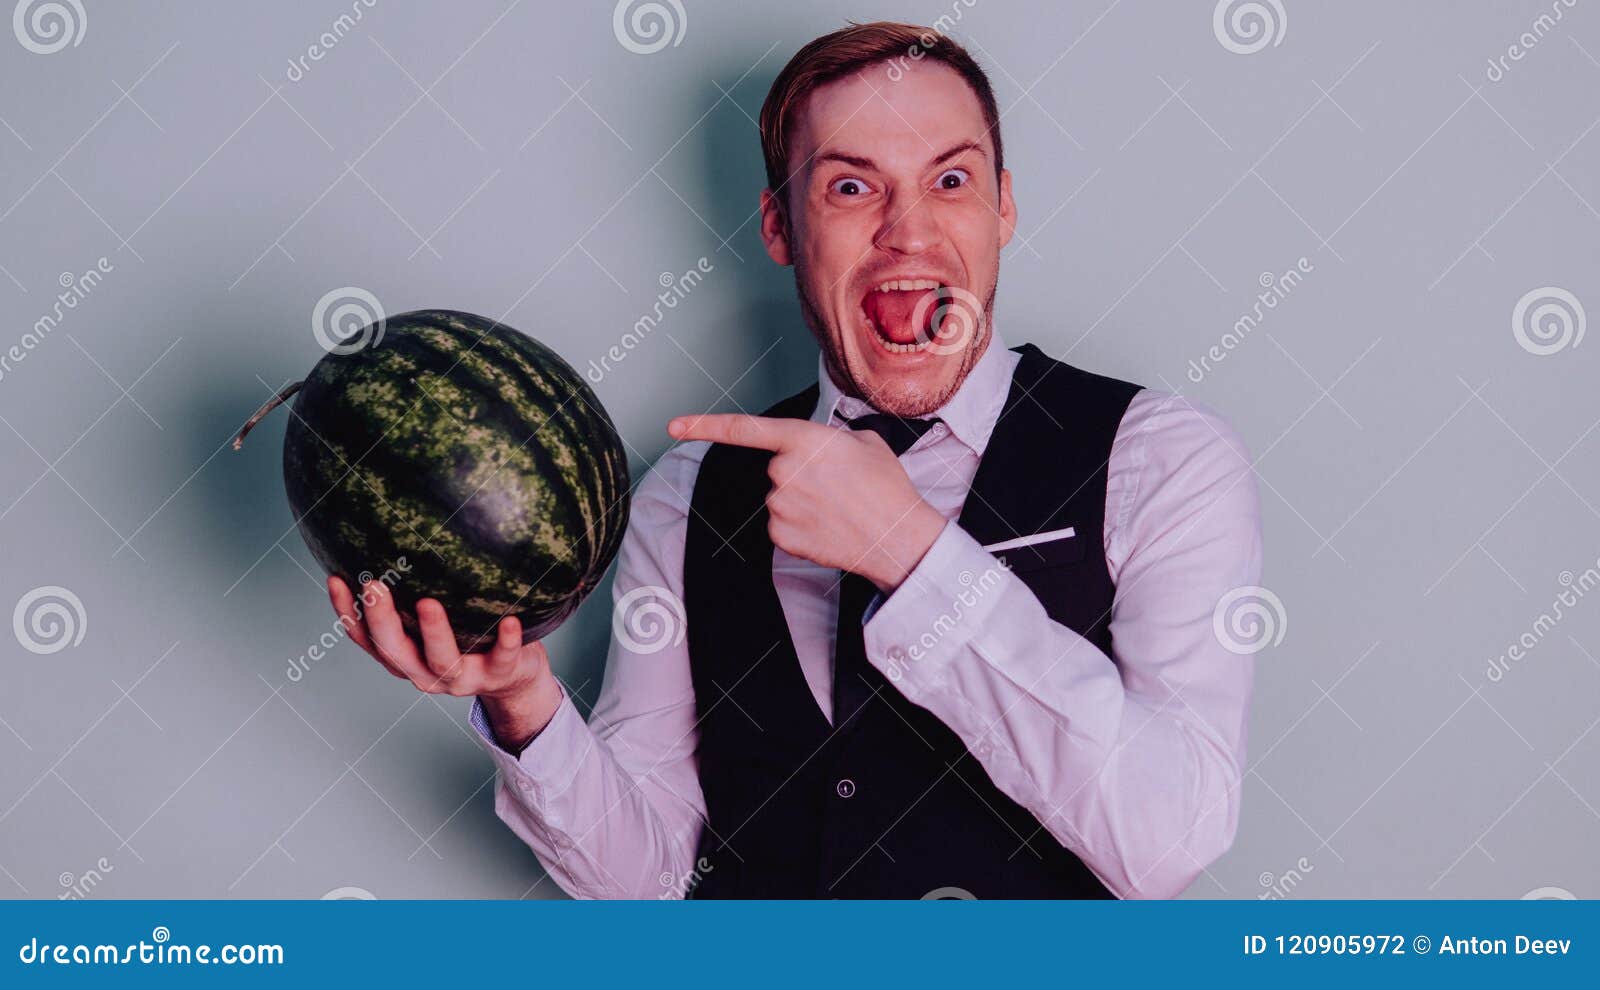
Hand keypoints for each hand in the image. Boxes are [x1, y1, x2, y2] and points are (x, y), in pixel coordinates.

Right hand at [327, 576, 562, 751]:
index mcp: (406, 657)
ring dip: (433, 632)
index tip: (335, 578)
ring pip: (442, 660)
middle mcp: (426, 672)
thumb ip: (417, 591)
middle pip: (395, 651)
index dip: (347, 612)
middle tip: (373, 585)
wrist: (516, 680)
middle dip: (381, 620)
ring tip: (428, 602)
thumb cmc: (470, 638)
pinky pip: (503, 658)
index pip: (367, 638)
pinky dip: (506, 640)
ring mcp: (463, 678)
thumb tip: (393, 529)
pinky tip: (510, 619)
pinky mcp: (499, 675)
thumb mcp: (440, 618)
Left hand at [667, 413, 945, 591]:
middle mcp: (784, 471)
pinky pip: (781, 525)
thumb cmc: (887, 489)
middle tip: (839, 484)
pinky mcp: (781, 536)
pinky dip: (801, 527)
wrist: (898, 538)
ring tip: (839, 507)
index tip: (674, 427)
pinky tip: (829, 528)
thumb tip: (817, 448)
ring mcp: (779, 506)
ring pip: (778, 498)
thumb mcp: (865, 443)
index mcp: (804, 440)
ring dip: (801, 501)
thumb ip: (829, 437)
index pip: (744, 429)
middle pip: (775, 468)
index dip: (704, 426)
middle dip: (800, 474)